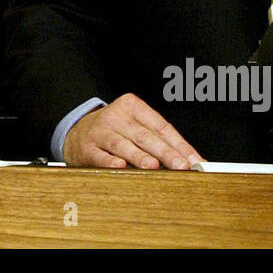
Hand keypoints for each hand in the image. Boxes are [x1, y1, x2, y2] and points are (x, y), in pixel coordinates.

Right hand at [63, 93, 204, 169]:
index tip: (194, 160)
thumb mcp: (135, 125)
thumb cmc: (115, 130)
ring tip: (154, 166)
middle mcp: (115, 116)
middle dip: (165, 152)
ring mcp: (99, 132)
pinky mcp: (87, 148)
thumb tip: (188, 159)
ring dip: (139, 156)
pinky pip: (100, 156)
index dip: (179, 144)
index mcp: (132, 106)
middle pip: (144, 135)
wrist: (78, 133)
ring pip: (122, 144)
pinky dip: (110, 161)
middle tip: (181, 165)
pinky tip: (120, 166)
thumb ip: (158, 139)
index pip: (160, 126)